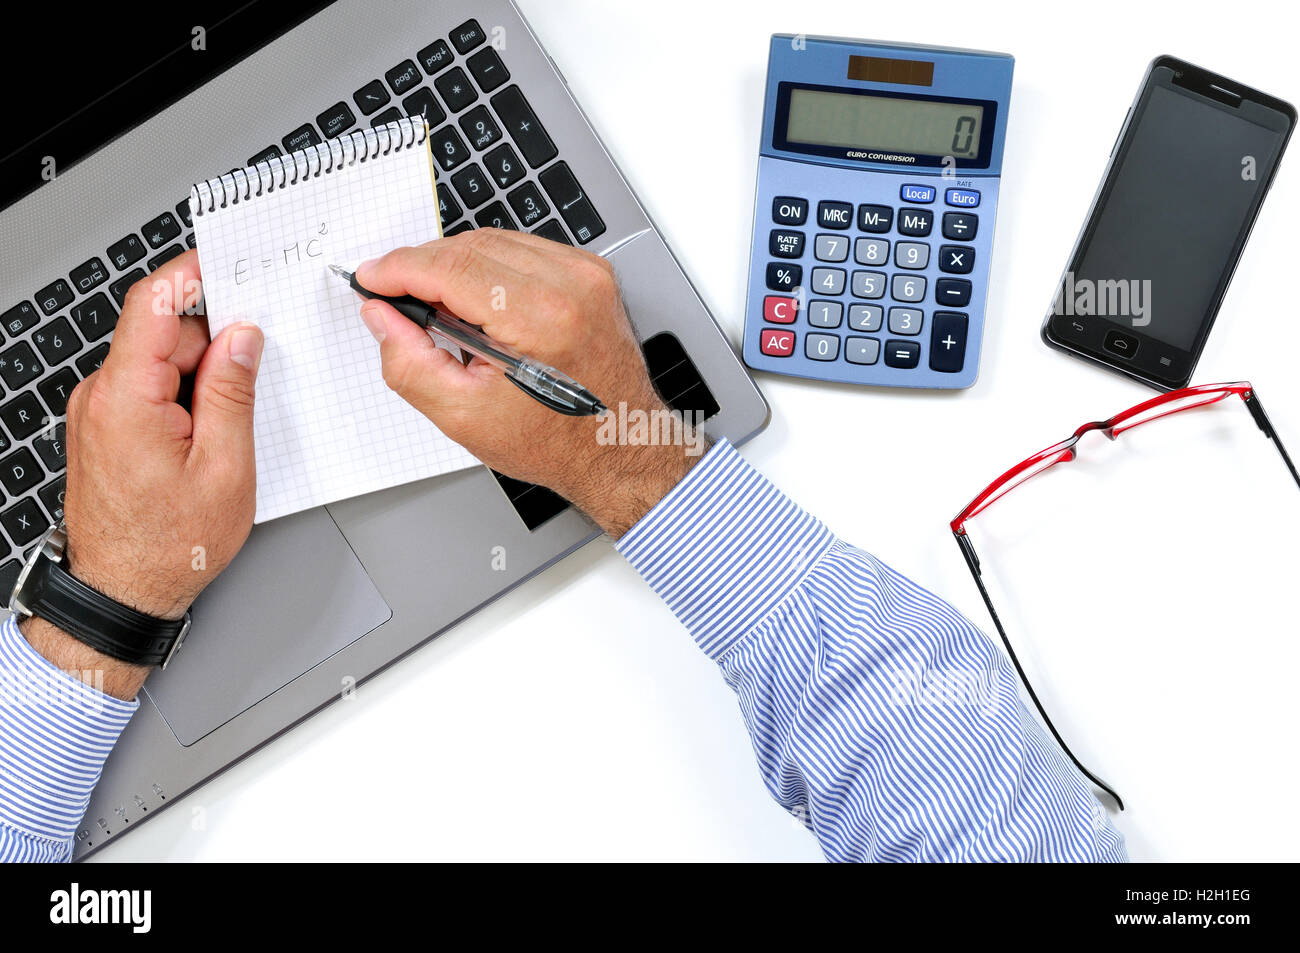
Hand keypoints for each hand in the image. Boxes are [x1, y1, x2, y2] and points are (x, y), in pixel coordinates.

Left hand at [20, 250, 262, 697]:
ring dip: (202, 379)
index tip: (228, 264)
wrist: (122, 593)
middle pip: (163, 334)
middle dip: (214, 345)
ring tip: (228, 430)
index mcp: (126, 398)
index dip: (193, 275)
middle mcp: (101, 397)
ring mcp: (99, 413)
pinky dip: (185, 398)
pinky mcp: (105, 428)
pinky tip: (209, 435)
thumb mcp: (226, 467)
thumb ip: (234, 393)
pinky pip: (150, 390)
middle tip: (256, 374)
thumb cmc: (169, 546)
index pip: (153, 305)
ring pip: (160, 364)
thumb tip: (242, 338)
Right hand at [355, 230, 701, 536]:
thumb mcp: (463, 417)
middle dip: (422, 266)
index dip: (399, 269)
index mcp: (540, 319)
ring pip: (495, 241)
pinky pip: (524, 249)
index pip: (450, 266)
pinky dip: (491, 267)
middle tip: (396, 297)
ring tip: (439, 307)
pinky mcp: (592, 273)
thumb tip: (381, 316)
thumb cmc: (555, 442)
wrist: (618, 449)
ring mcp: (586, 274)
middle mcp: (569, 286)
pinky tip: (480, 302)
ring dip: (455, 265)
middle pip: (469, 246)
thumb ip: (409, 362)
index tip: (371, 279)